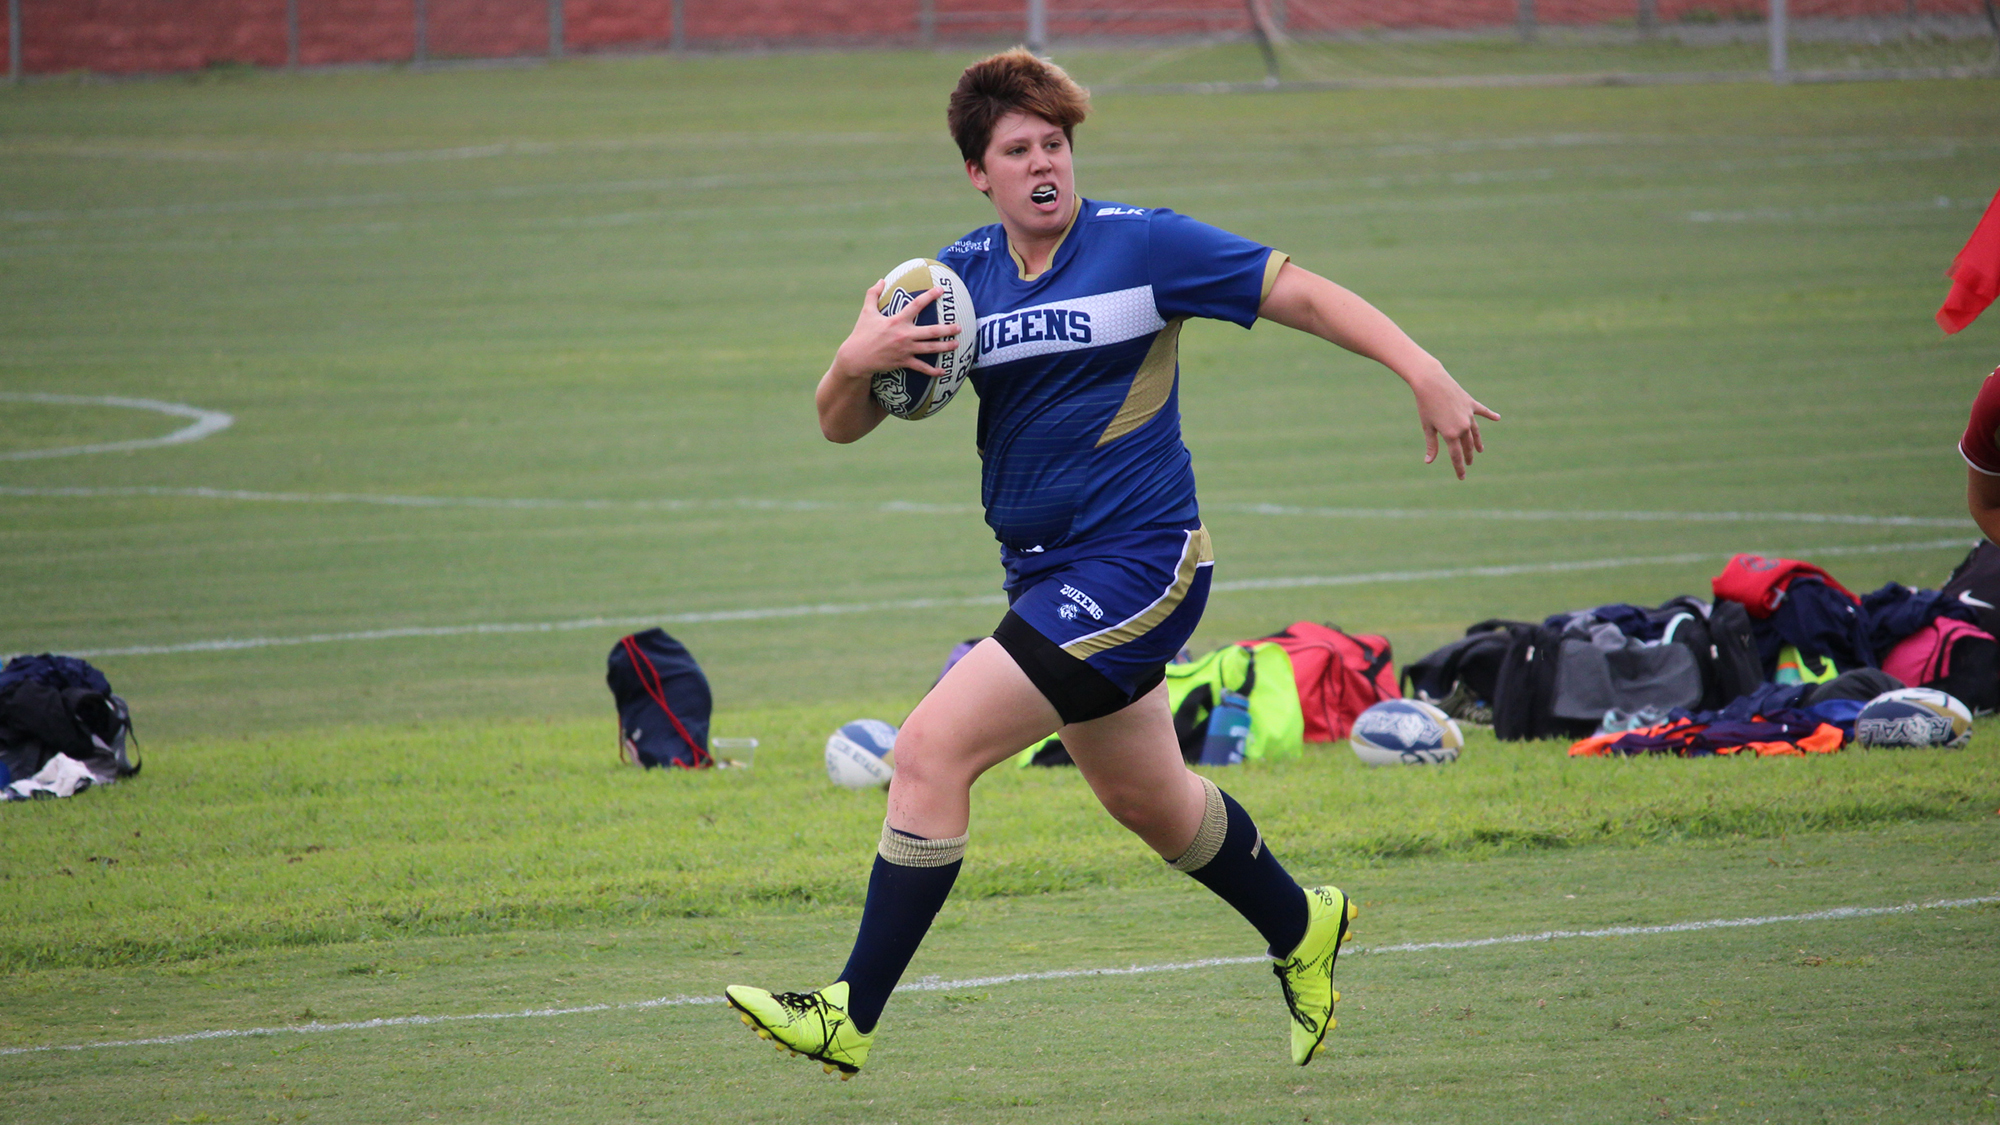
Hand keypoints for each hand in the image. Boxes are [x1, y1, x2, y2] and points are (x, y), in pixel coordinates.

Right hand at [832, 281, 962, 380]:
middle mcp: (904, 335)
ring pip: (930, 349)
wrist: (856, 357)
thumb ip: (873, 294)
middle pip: (931, 331)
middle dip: (947, 329)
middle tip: (959, 326)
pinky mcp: (904, 362)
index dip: (930, 296)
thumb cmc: (861, 333)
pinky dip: (933, 371)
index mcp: (897, 321)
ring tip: (957, 344)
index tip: (941, 290)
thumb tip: (881, 280)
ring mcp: (905, 350)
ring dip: (945, 347)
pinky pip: (921, 367)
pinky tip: (943, 371)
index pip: (917, 305)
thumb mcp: (866, 312)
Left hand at [1409, 366, 1499, 478]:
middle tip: (1468, 464)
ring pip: (1475, 432)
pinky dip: (1490, 415)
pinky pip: (1482, 411)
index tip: (1462, 477)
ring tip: (1479, 451)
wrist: (1431, 383)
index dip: (1459, 468)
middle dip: (1467, 456)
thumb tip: (1428, 461)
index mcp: (1451, 435)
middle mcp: (1463, 427)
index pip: (1456, 456)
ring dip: (1477, 442)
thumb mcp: (1427, 427)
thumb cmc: (1425, 406)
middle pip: (1467, 446)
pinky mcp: (1470, 404)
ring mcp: (1468, 415)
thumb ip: (1432, 445)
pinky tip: (1497, 418)